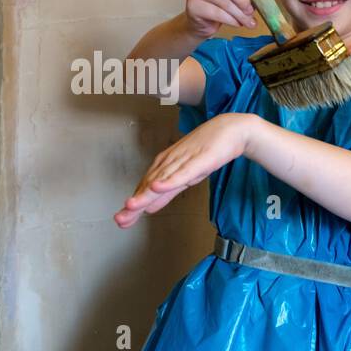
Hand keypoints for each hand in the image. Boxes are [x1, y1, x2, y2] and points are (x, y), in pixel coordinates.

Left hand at [114, 113, 257, 227]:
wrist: (230, 130)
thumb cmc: (208, 151)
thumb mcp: (185, 177)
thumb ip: (168, 192)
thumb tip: (149, 208)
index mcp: (164, 167)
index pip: (145, 189)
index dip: (134, 206)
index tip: (121, 221)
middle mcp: (169, 163)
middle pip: (148, 186)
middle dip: (134, 204)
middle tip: (120, 219)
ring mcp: (182, 161)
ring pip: (161, 180)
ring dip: (145, 194)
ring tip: (130, 207)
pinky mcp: (198, 160)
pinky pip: (182, 173)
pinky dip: (169, 181)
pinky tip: (157, 187)